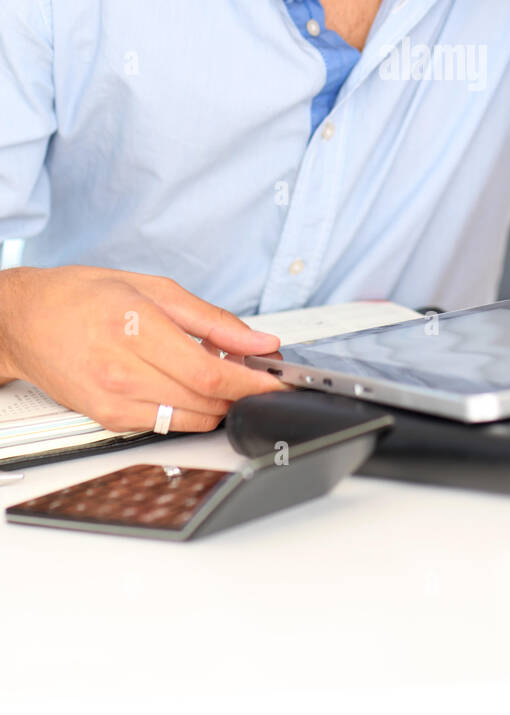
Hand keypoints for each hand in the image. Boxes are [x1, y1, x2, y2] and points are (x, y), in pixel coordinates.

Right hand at [0, 265, 286, 431]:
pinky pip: (166, 425)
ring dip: (219, 404)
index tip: (279, 380)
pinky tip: (189, 387)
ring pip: (190, 418)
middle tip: (256, 374)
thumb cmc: (82, 296)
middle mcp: (123, 371)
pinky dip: (190, 411)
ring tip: (220, 376)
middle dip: (242, 391)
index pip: (210, 371)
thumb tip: (259, 341)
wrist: (24, 321)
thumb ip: (212, 319)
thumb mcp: (153, 288)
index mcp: (136, 328)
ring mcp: (113, 401)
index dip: (253, 381)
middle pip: (205, 399)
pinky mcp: (107, 420)